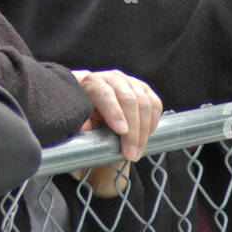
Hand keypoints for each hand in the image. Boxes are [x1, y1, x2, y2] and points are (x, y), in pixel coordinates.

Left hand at [70, 69, 162, 197]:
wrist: (93, 112)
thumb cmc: (83, 119)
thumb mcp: (76, 124)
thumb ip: (79, 127)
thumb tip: (85, 133)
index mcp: (91, 83)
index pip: (104, 93)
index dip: (114, 112)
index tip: (121, 131)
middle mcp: (111, 78)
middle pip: (128, 100)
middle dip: (132, 130)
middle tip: (131, 154)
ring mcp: (130, 82)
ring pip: (145, 103)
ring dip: (144, 131)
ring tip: (137, 152)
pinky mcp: (144, 89)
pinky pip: (155, 105)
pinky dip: (153, 122)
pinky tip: (145, 138)